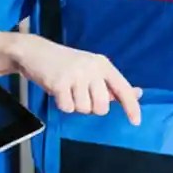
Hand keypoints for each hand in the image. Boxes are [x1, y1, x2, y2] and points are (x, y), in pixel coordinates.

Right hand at [11, 34, 142, 123]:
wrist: (34, 51)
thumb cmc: (65, 63)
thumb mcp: (90, 69)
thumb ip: (111, 83)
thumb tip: (137, 94)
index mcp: (102, 64)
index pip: (122, 88)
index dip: (131, 106)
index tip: (136, 122)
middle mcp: (92, 68)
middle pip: (102, 106)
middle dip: (91, 107)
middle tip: (80, 94)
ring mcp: (76, 74)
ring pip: (84, 109)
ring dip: (75, 105)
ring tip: (67, 90)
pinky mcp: (60, 82)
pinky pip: (68, 108)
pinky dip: (62, 104)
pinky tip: (58, 91)